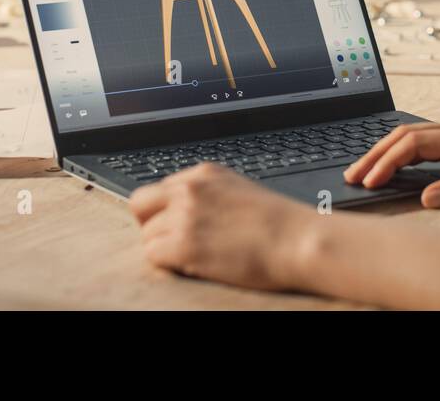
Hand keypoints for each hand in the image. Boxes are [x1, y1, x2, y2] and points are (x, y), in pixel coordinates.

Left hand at [129, 163, 314, 290]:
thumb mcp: (240, 191)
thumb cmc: (280, 225)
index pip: (160, 188)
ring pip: (147, 235)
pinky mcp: (184, 244)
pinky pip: (153, 255)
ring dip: (165, 249)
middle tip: (172, 243)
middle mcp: (190, 189)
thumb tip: (185, 212)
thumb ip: (209, 195)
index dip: (164, 211)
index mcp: (205, 173)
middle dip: (152, 225)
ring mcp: (185, 215)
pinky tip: (194, 266)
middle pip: (141, 205)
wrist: (299, 241)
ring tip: (196, 258)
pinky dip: (168, 264)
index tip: (175, 226)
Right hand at [344, 120, 439, 208]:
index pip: (413, 146)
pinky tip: (395, 161)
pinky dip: (402, 147)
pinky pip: (426, 136)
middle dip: (374, 153)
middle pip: (405, 134)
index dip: (386, 163)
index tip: (368, 182)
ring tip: (365, 170)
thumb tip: (429, 196)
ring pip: (413, 133)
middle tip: (351, 176)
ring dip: (385, 149)